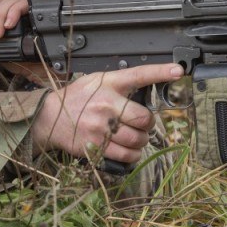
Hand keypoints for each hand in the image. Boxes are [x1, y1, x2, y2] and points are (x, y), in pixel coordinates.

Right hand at [31, 63, 183, 163]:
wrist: (49, 117)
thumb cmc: (77, 98)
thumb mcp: (97, 81)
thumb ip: (121, 83)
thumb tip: (150, 85)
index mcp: (108, 84)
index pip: (139, 75)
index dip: (160, 72)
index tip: (177, 70)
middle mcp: (106, 104)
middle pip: (144, 118)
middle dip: (148, 124)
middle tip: (142, 124)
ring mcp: (100, 127)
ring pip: (137, 139)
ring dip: (141, 141)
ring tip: (134, 137)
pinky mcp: (95, 146)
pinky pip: (126, 155)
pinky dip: (132, 155)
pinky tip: (127, 149)